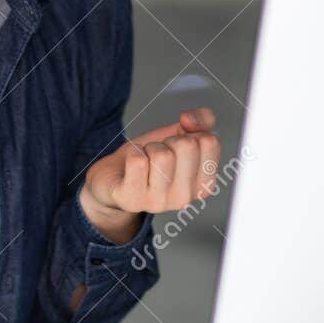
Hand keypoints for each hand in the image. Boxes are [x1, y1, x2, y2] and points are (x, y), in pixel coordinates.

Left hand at [79, 108, 221, 242]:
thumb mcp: (178, 135)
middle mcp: (185, 198)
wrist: (113, 178)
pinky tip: (131, 166)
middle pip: (187, 145)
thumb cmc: (148, 159)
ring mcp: (159, 203)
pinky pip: (137, 160)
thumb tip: (191, 119)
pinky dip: (132, 153)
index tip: (177, 147)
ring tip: (144, 160)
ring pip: (161, 154)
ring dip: (148, 148)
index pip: (210, 141)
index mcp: (203, 184)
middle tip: (157, 154)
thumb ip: (200, 121)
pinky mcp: (132, 200)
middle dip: (168, 141)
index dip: (189, 134)